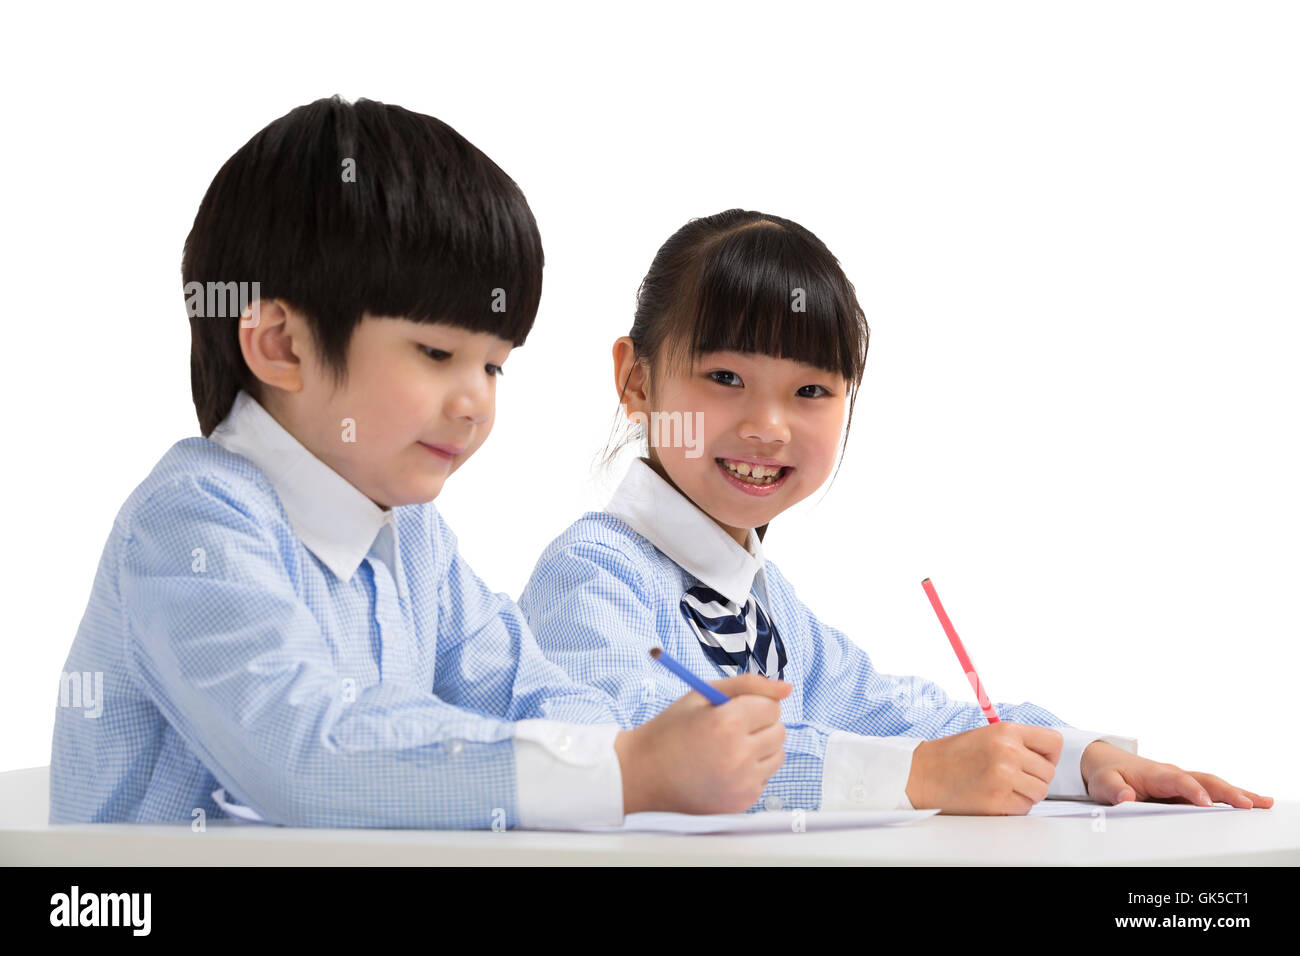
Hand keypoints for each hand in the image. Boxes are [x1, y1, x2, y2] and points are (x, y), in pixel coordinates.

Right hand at [614, 674, 791, 814]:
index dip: (753, 705)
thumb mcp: (702, 694)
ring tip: (727, 749)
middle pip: (779, 731)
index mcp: (727, 723)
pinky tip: (722, 769)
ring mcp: (742, 782)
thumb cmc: (671, 730)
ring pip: (777, 755)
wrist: (643, 773)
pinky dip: (750, 771)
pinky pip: (764, 778)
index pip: (772, 707)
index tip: (734, 710)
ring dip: (760, 748)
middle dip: (760, 725)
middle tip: (730, 728)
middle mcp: (738, 755)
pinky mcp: (742, 802)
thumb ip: (748, 684)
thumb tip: (787, 689)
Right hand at [905, 722, 1063, 814]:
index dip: (1048, 756)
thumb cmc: (952, 755)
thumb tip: (1046, 759)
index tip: (1037, 762)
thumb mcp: (986, 735)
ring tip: (1002, 788)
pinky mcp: (996, 801)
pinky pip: (1023, 809)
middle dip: (1034, 779)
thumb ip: (1017, 743)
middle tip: (1012, 779)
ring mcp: (1003, 777)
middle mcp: (1008, 751)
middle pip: (1048, 773)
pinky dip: (1012, 807)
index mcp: (1006, 731)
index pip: (1054, 742)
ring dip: (1025, 795)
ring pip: (1039, 793)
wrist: (921, 773)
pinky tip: (993, 798)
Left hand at [1080, 741, 1273, 808]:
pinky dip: (1233, 796)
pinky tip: (1254, 802)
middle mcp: (1174, 775)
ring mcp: (1183, 781)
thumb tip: (1126, 796)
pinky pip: (1213, 791)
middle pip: (1204, 780)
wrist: (1108, 763)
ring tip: (1263, 803)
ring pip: (1214, 785)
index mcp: (1155, 773)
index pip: (1177, 781)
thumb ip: (1115, 790)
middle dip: (1226, 791)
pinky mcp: (1188, 789)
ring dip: (1238, 793)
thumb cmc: (1108, 774)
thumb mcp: (1104, 783)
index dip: (1192, 791)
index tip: (1204, 803)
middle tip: (1248, 803)